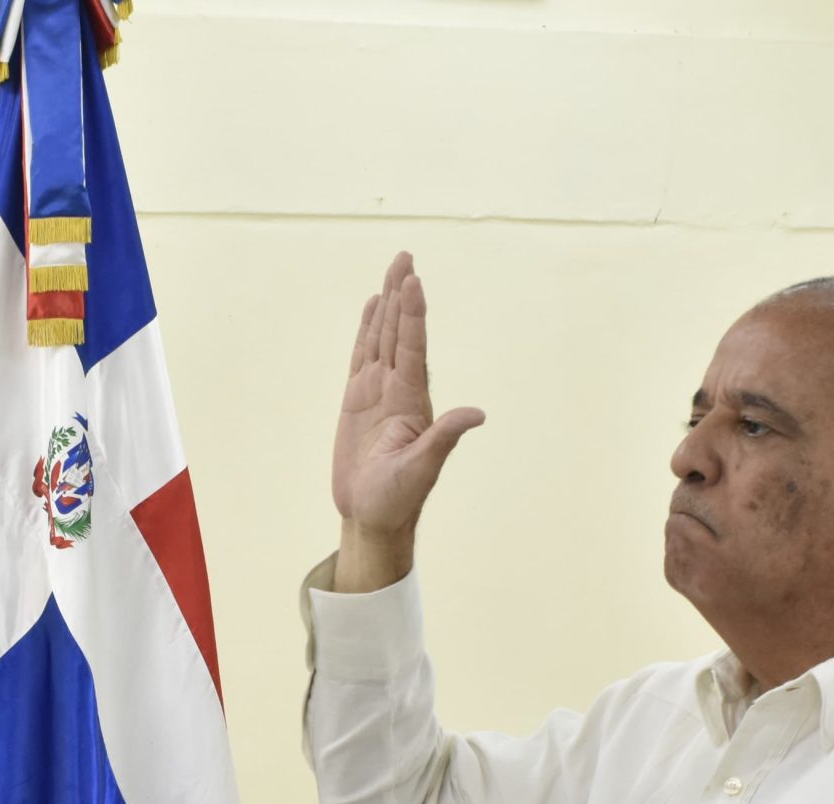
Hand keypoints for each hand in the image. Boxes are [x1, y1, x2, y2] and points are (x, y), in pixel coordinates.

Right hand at [330, 252, 483, 589]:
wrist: (373, 517)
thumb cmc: (397, 499)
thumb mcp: (421, 469)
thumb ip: (444, 438)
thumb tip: (476, 414)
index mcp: (412, 401)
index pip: (413, 348)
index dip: (412, 315)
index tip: (413, 281)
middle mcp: (397, 390)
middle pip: (398, 333)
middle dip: (401, 295)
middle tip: (405, 256)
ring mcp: (377, 393)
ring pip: (380, 339)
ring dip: (385, 305)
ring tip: (392, 270)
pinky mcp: (357, 402)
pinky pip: (361, 358)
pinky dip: (365, 332)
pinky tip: (369, 309)